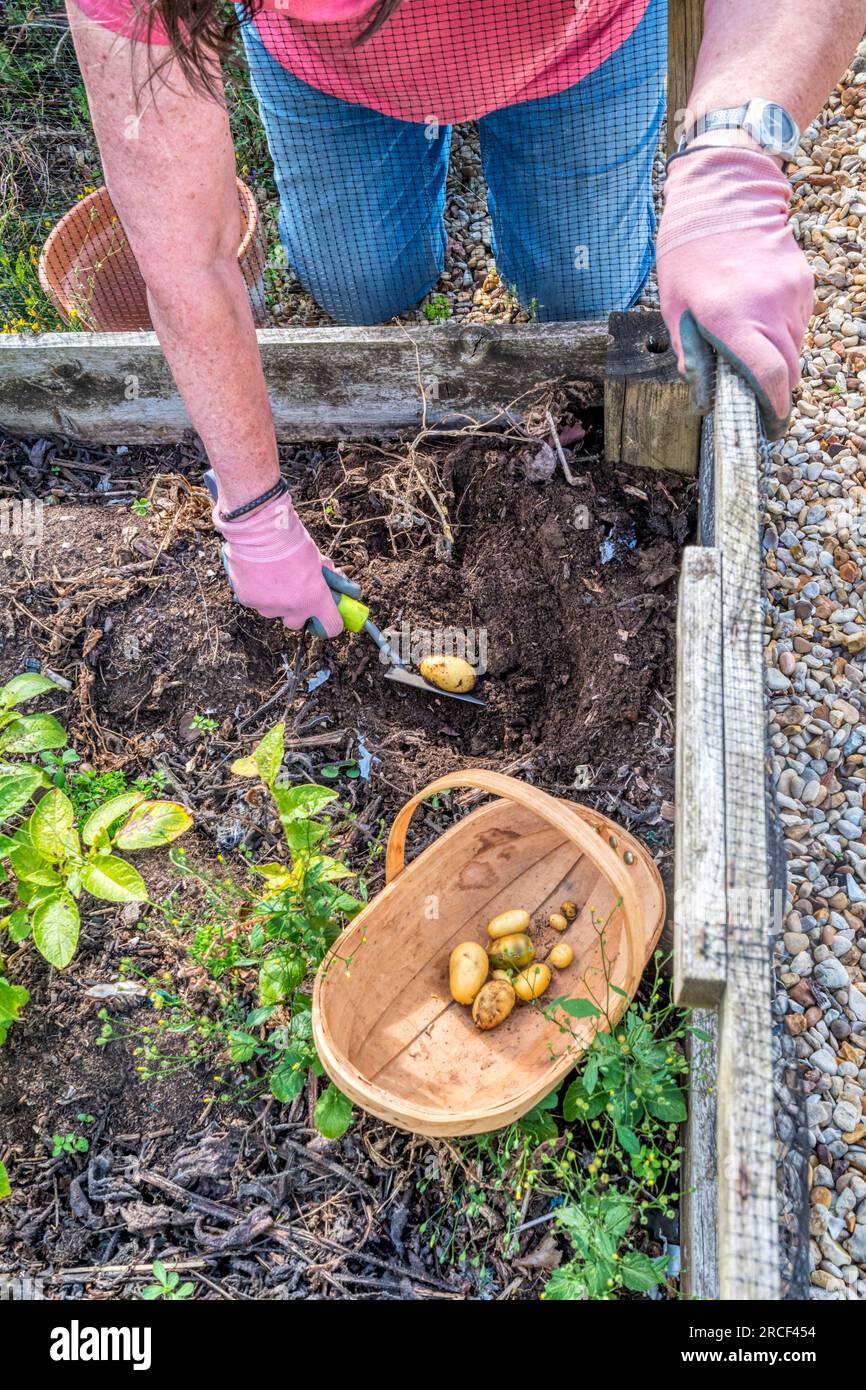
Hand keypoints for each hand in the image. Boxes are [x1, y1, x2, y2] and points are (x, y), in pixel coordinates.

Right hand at [211, 483, 342, 635]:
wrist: (259, 531)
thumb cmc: (290, 541)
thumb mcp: (316, 559)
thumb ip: (324, 576)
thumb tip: (332, 581)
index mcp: (315, 599)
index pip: (331, 626)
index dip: (331, 622)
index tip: (328, 615)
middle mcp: (292, 609)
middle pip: (297, 623)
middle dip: (298, 611)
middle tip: (295, 592)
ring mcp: (268, 607)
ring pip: (274, 611)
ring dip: (275, 600)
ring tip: (272, 576)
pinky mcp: (249, 601)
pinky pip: (256, 601)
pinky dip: (257, 591)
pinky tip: (257, 573)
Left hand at [656, 147, 813, 438]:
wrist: (724, 197)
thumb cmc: (688, 255)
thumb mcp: (675, 310)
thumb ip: (692, 356)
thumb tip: (705, 394)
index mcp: (732, 320)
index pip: (769, 377)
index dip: (773, 408)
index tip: (770, 426)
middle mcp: (769, 309)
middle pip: (789, 370)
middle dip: (777, 391)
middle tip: (760, 400)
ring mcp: (791, 294)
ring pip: (796, 347)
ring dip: (778, 359)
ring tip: (751, 346)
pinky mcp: (803, 282)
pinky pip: (798, 322)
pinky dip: (782, 332)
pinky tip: (759, 316)